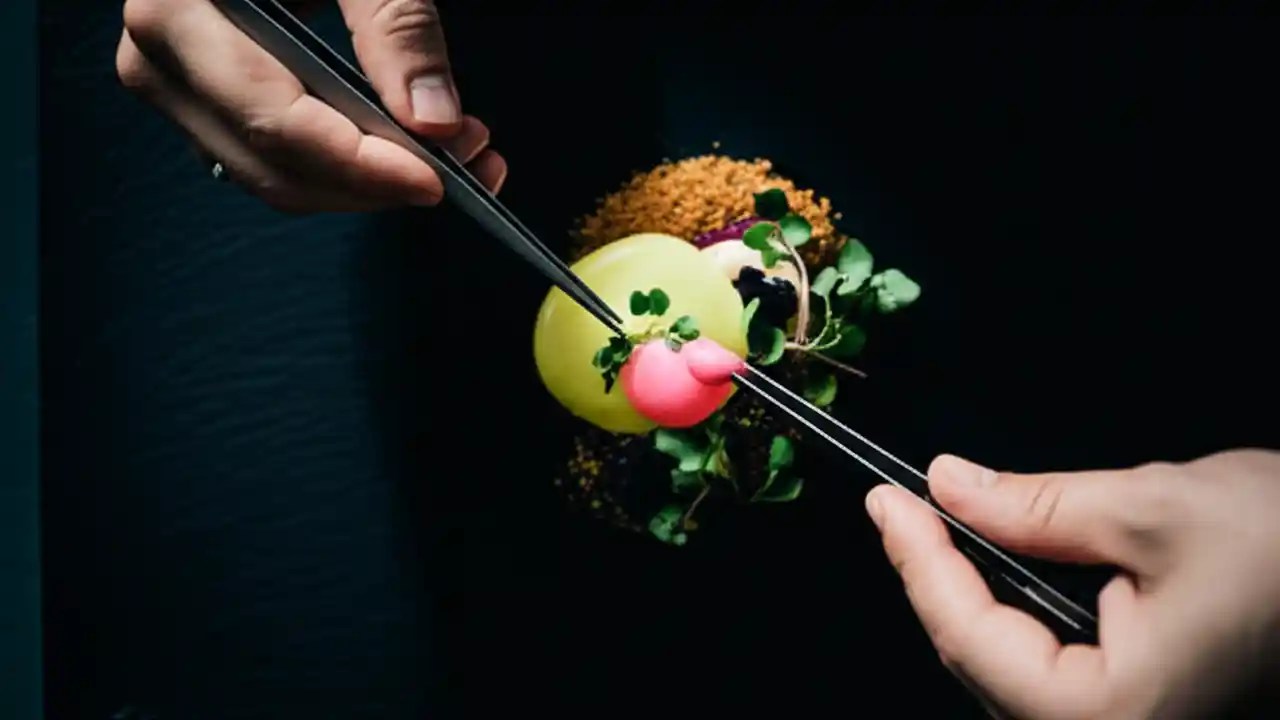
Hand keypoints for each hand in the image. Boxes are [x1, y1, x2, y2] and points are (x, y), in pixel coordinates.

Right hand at [115, 0, 505, 212]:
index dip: (360, 165)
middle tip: (465, 161)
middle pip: (275, 167)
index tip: (436, 179)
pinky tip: (404, 142)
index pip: (275, 122)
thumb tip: (436, 120)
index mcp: (177, 10)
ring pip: (275, 177)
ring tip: (450, 146)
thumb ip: (396, 26)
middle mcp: (159, 61)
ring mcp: (177, 87)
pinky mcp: (207, 99)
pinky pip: (273, 156)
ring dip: (368, 181)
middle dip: (377, 182)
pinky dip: (343, 163)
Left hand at [865, 449, 1279, 719]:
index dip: (916, 561)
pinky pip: (1055, 671)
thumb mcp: (1154, 509)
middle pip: (981, 662)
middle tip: (898, 510)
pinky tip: (1003, 570)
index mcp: (1113, 714)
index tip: (883, 501)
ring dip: (970, 600)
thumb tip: (950, 486)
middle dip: (935, 581)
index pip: (967, 636)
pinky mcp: (1152, 706)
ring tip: (934, 533)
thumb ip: (1035, 506)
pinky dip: (1017, 617)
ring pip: (1012, 670)